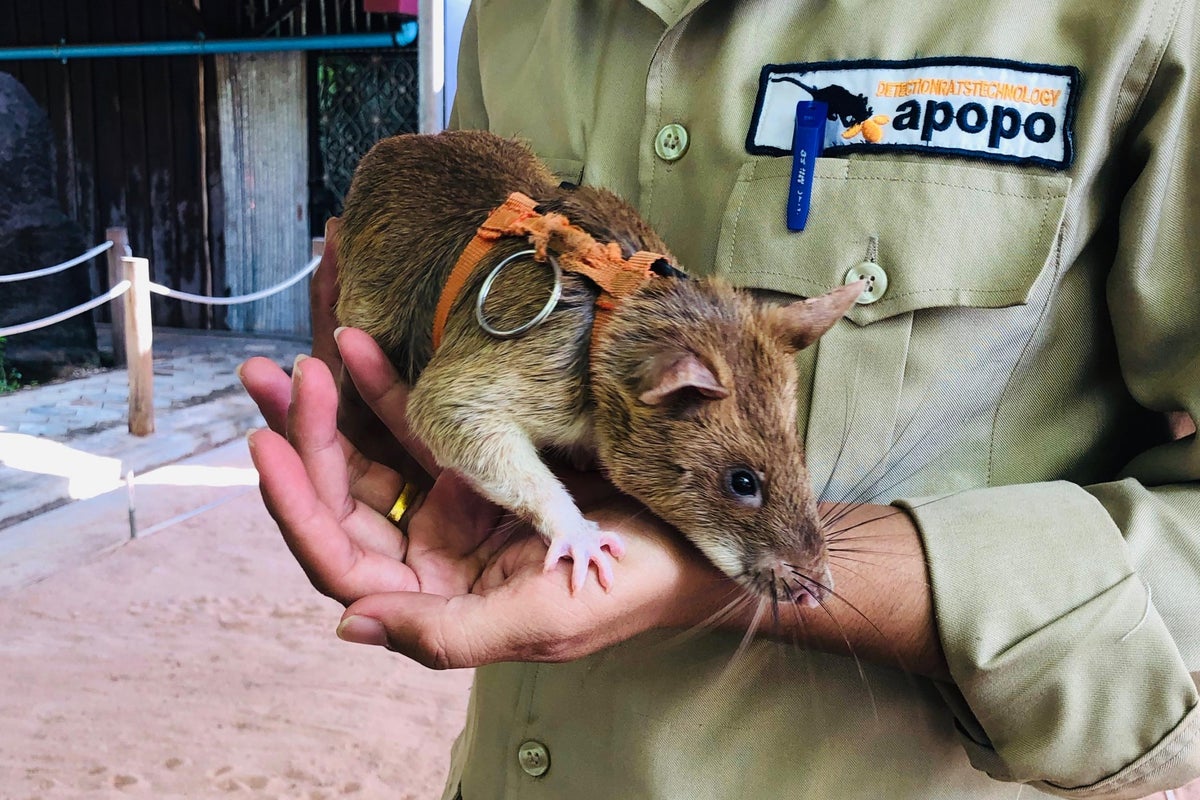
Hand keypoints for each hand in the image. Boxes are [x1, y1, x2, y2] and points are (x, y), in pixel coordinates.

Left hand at [241, 328, 731, 667]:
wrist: (703, 536)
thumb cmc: (629, 588)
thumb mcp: (542, 622)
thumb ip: (447, 634)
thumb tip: (349, 624)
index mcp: (437, 601)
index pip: (341, 559)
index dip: (297, 506)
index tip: (268, 443)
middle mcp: (433, 555)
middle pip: (345, 498)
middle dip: (304, 438)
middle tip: (279, 376)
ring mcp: (454, 506)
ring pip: (373, 455)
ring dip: (332, 406)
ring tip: (296, 354)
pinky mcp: (482, 463)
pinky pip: (421, 423)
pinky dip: (388, 386)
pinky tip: (357, 345)